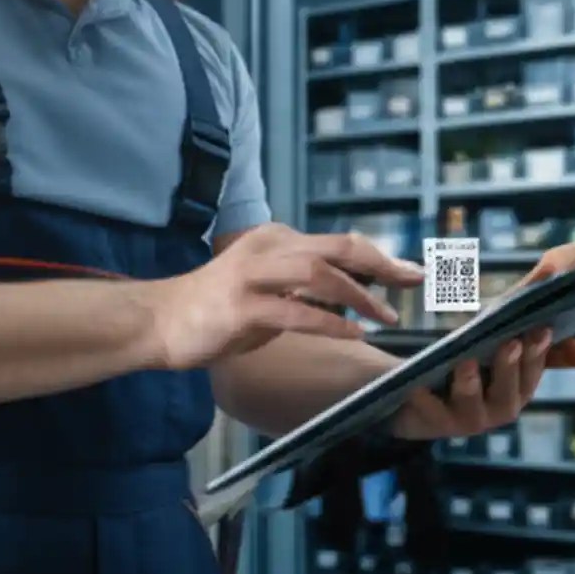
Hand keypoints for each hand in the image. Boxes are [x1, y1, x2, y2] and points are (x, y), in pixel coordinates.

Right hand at [146, 223, 422, 369]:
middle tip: (415, 281)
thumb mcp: (266, 288)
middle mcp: (267, 249)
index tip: (411, 273)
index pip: (339, 243)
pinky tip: (352, 333)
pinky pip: (295, 311)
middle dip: (383, 264)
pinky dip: (329, 321)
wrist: (159, 321)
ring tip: (386, 316)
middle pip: (338, 248)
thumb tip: (352, 287)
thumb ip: (303, 285)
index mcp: (275, 240)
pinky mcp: (241, 308)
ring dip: (360, 295)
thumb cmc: (214, 311)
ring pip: (320, 274)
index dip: (380, 257)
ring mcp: (252, 277)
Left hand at [389, 242, 574, 439]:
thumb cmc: (467, 361)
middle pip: (510, 392)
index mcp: (518, 386)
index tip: (542, 328)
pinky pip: (429, 413)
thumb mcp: (496, 337)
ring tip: (466, 361)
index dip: (541, 351)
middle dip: (511, 367)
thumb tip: (564, 302)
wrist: (414, 394)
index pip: (535, 369)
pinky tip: (417, 383)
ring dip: (471, 384)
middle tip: (510, 342)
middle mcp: (498, 407)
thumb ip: (528, 325)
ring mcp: (465, 418)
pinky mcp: (432, 422)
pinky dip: (425, 399)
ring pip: (472, 405)